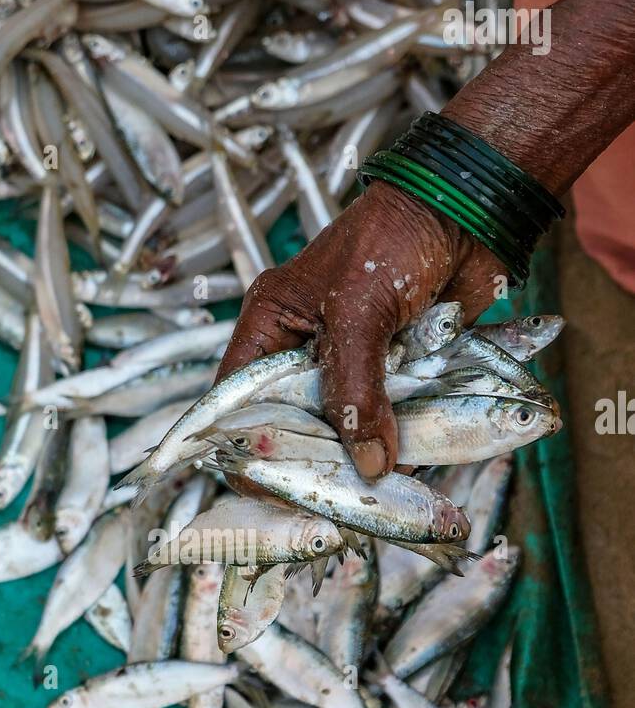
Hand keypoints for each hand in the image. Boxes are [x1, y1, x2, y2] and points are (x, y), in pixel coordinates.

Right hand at [215, 180, 506, 478]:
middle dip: (312, 461)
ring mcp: (354, 365)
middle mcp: (306, 351)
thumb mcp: (359, 312)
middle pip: (294, 425)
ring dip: (363, 458)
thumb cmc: (397, 238)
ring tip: (375, 491)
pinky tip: (410, 467)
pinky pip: (392, 423)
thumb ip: (356, 388)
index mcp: (273, 327)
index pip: (239, 399)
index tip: (272, 484)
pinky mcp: (398, 374)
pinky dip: (402, 444)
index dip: (248, 446)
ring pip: (347, 430)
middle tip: (331, 497)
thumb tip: (368, 463)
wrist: (469, 210)